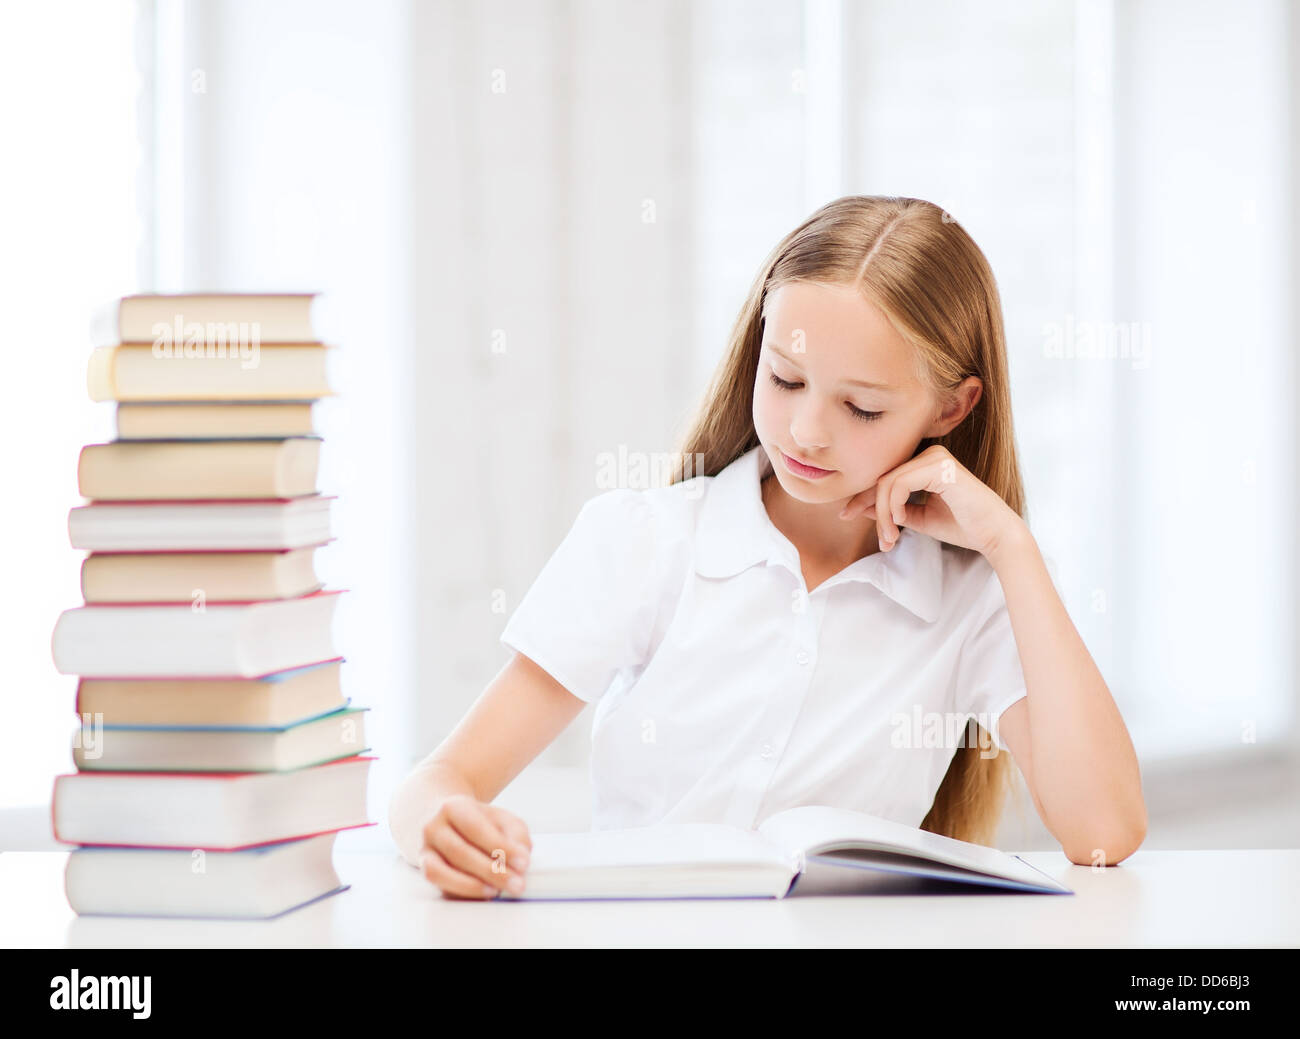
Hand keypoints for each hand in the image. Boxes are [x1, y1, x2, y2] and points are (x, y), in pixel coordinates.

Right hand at [418, 794, 532, 899]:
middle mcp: (433, 827)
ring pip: (441, 871)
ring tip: (497, 891)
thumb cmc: (478, 821)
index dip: (500, 847)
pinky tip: (482, 893)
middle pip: (459, 852)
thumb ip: (516, 834)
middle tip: (517, 884)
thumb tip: (521, 858)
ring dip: (472, 885)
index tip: (524, 862)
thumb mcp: (501, 818)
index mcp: (453, 807)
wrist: (442, 819)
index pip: (476, 828)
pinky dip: (460, 891)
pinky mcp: (424, 869)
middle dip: (491, 871)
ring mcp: (425, 850)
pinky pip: (438, 884)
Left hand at [838, 444, 1023, 559]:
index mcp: (925, 462)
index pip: (884, 475)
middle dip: (869, 508)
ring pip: (887, 482)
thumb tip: (859, 508)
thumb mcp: (917, 518)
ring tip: (890, 538)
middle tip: (879, 539)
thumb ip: (891, 510)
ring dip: (882, 514)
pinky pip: (898, 485)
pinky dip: (892, 507)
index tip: (846, 516)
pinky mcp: (939, 467)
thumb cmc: (962, 526)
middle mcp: (930, 454)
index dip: (863, 496)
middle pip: (882, 477)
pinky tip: (900, 523)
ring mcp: (935, 457)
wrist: (995, 535)